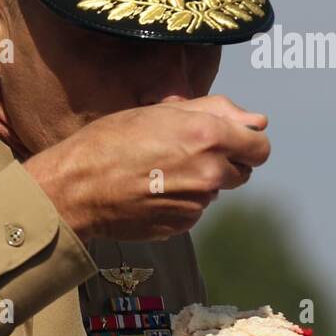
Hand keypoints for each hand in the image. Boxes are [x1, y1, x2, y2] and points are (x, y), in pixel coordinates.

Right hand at [23, 94, 270, 243]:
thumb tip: (257, 120)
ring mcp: (197, 203)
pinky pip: (194, 211)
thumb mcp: (158, 111)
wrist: (75, 189)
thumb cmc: (109, 143)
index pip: (260, 146)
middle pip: (242, 171)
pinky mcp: (182, 225)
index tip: (229, 140)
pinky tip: (150, 192)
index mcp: (208, 136)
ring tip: (158, 172)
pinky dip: (180, 202)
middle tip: (185, 154)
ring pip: (214, 191)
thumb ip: (215, 110)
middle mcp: (209, 172)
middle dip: (223, 162)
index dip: (247, 142)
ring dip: (198, 182)